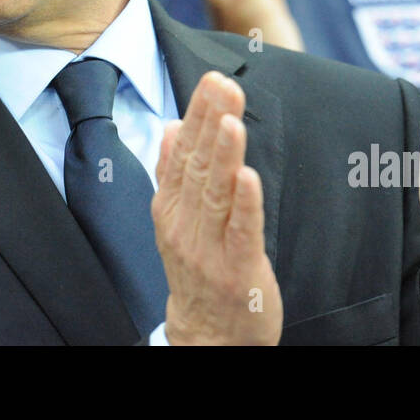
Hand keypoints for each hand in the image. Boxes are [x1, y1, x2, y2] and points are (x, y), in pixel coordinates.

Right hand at [153, 71, 282, 344]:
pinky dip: (244, 202)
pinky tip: (248, 175)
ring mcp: (209, 247)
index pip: (183, 152)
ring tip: (231, 119)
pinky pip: (241, 230)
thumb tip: (172, 127)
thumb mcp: (174, 220)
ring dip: (224, 153)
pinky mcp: (237, 268)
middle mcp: (185, 224)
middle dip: (211, 121)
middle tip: (223, 85)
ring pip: (216, 192)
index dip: (198, 115)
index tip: (211, 81)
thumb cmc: (197, 272)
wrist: (207, 337)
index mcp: (171, 208)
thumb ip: (173, 173)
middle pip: (197, 165)